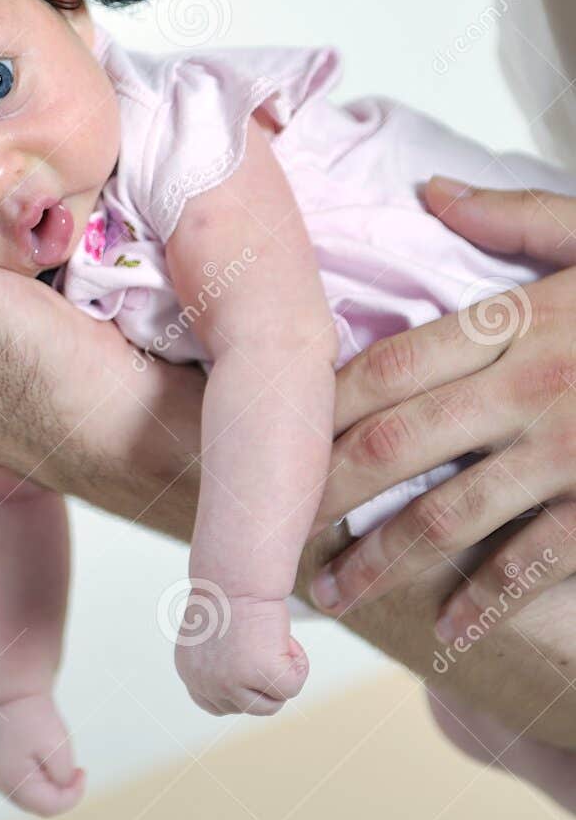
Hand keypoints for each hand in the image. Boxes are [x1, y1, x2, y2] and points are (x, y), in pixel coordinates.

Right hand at [0, 695, 84, 816]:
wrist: (15, 688)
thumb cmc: (37, 716)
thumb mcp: (59, 748)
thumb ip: (62, 779)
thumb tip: (61, 792)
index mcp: (12, 780)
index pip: (50, 808)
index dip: (72, 796)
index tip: (82, 771)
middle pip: (38, 805)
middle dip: (59, 790)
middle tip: (73, 767)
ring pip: (29, 795)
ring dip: (47, 784)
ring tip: (54, 755)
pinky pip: (20, 783)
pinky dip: (35, 776)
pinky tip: (41, 754)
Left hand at [175, 593, 308, 716]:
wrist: (238, 574)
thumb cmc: (229, 594)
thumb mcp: (212, 636)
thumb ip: (219, 664)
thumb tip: (241, 682)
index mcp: (190, 674)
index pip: (218, 705)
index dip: (242, 684)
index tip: (247, 655)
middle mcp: (205, 684)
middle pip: (249, 707)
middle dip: (264, 678)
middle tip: (262, 639)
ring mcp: (230, 683)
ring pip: (272, 704)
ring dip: (282, 673)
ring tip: (272, 638)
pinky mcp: (259, 674)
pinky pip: (292, 687)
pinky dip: (298, 663)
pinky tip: (285, 637)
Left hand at [309, 177, 575, 643]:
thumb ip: (513, 219)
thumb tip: (431, 191)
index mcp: (517, 318)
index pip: (388, 365)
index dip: (320, 408)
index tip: (275, 440)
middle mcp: (529, 385)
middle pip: (395, 442)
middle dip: (325, 489)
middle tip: (273, 528)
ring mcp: (569, 451)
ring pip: (449, 514)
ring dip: (381, 558)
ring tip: (333, 589)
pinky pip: (535, 560)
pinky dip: (487, 599)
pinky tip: (446, 627)